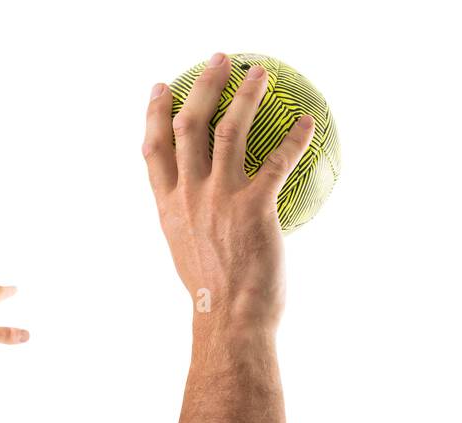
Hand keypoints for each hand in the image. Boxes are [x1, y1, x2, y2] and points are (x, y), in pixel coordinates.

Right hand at [143, 53, 314, 327]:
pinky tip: (309, 123)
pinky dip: (293, 139)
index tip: (161, 89)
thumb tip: (210, 215)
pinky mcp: (253, 208)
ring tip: (259, 72)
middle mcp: (188, 198)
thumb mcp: (189, 256)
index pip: (153, 151)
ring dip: (244, 95)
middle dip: (201, 86)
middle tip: (218, 60)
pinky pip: (276, 162)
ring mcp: (218, 201)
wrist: (229, 322)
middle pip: (187, 126)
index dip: (154, 115)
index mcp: (169, 209)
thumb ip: (194, 225)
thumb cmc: (215, 300)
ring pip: (227, 131)